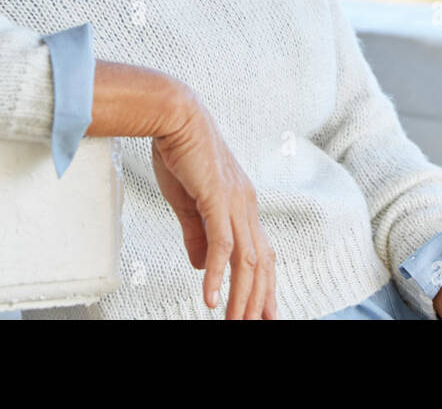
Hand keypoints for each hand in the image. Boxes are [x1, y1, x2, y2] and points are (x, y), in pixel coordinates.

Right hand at [151, 85, 276, 318]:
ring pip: (246, 260)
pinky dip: (217, 274)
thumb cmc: (181, 152)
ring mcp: (234, 203)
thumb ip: (197, 234)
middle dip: (259, 300)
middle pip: (261, 263)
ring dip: (241, 296)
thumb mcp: (188, 202)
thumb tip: (201, 265)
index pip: (262, 253)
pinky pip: (221, 245)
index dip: (266, 285)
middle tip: (255, 326)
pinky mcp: (217, 199)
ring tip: (234, 322)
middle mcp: (246, 206)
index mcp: (242, 205)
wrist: (175, 115)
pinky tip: (210, 297)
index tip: (265, 313)